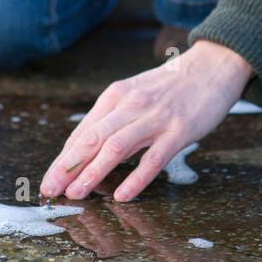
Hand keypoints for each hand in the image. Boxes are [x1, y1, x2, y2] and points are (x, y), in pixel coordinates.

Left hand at [39, 39, 252, 202]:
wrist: (212, 66)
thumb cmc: (171, 86)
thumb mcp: (136, 94)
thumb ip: (113, 118)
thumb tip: (87, 148)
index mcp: (116, 96)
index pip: (83, 132)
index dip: (64, 158)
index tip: (49, 180)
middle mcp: (130, 105)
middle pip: (92, 138)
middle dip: (67, 167)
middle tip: (51, 190)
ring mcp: (155, 118)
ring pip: (116, 147)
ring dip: (92, 172)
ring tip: (76, 193)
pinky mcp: (178, 130)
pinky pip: (153, 158)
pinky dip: (135, 177)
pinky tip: (122, 195)